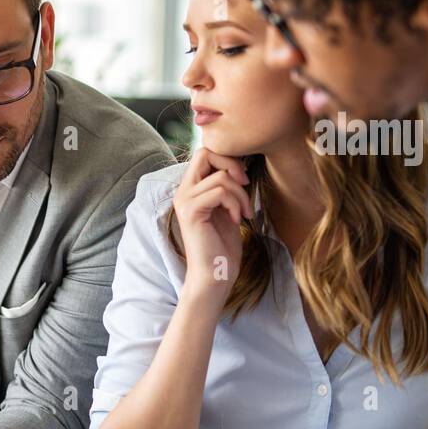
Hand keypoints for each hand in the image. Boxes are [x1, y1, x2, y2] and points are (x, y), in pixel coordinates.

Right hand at [172, 147, 251, 297]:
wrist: (214, 274)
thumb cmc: (222, 246)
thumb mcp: (226, 209)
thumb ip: (225, 187)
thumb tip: (239, 165)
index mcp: (189, 190)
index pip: (204, 154)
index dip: (227, 160)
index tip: (243, 180)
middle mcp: (182, 192)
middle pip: (205, 154)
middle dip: (232, 165)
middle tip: (245, 185)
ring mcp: (184, 201)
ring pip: (220, 177)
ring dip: (241, 195)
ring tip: (243, 213)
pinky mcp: (191, 212)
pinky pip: (220, 192)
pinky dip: (235, 204)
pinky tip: (236, 220)